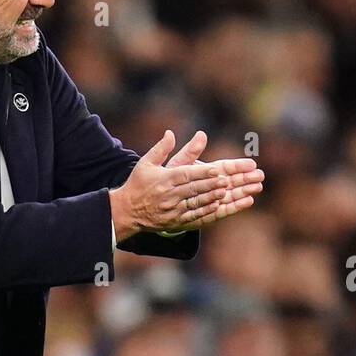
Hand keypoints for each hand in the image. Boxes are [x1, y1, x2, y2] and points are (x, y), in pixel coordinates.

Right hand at [110, 130, 263, 242]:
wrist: (126, 211)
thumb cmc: (138, 184)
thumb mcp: (146, 163)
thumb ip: (161, 148)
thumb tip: (170, 132)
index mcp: (164, 179)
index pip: (186, 175)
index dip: (203, 173)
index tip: (218, 169)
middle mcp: (169, 195)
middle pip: (194, 189)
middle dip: (213, 184)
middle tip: (229, 180)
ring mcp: (173, 210)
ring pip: (196, 203)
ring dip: (213, 198)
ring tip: (227, 192)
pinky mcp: (175, 222)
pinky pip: (194, 217)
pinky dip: (208, 212)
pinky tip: (219, 206)